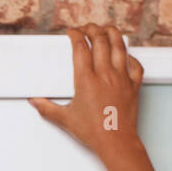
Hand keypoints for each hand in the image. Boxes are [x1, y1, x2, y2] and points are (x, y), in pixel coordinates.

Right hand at [29, 25, 144, 166]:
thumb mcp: (65, 119)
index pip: (80, 47)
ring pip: (119, 46)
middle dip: (92, 29)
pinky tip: (125, 55)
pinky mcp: (133, 85)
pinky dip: (130, 56)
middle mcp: (105, 74)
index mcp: (86, 80)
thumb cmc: (93, 132)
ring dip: (112, 33)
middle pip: (100, 40)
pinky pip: (135, 64)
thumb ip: (47, 108)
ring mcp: (121, 77)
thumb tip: (35, 102)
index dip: (75, 35)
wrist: (116, 142)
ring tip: (106, 30)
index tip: (72, 33)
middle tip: (87, 28)